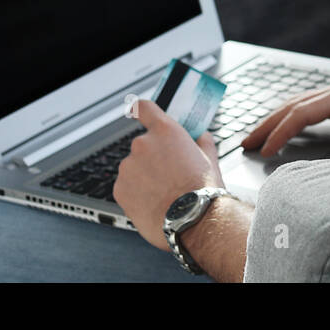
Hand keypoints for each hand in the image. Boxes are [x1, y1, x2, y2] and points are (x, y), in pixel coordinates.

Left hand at [113, 99, 223, 250]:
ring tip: (163, 194)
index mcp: (166, 132)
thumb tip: (202, 137)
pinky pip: (126, 187)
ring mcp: (128, 167)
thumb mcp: (210, 160)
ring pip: (133, 169)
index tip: (136, 109)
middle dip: (152, 158)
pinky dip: (135, 194)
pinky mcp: (119, 189)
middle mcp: (142, 144)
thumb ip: (202, 143)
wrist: (193, 221)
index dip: (140, 108)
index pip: (144, 108)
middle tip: (168, 175)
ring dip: (143, 177)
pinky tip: (153, 203)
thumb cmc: (203, 191)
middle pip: (142, 145)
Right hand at [241, 75, 329, 157]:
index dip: (279, 134)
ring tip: (259, 134)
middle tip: (245, 142)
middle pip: (292, 105)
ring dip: (278, 117)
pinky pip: (311, 101)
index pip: (300, 115)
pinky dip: (293, 112)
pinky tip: (291, 123)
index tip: (264, 151)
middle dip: (267, 124)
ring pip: (300, 101)